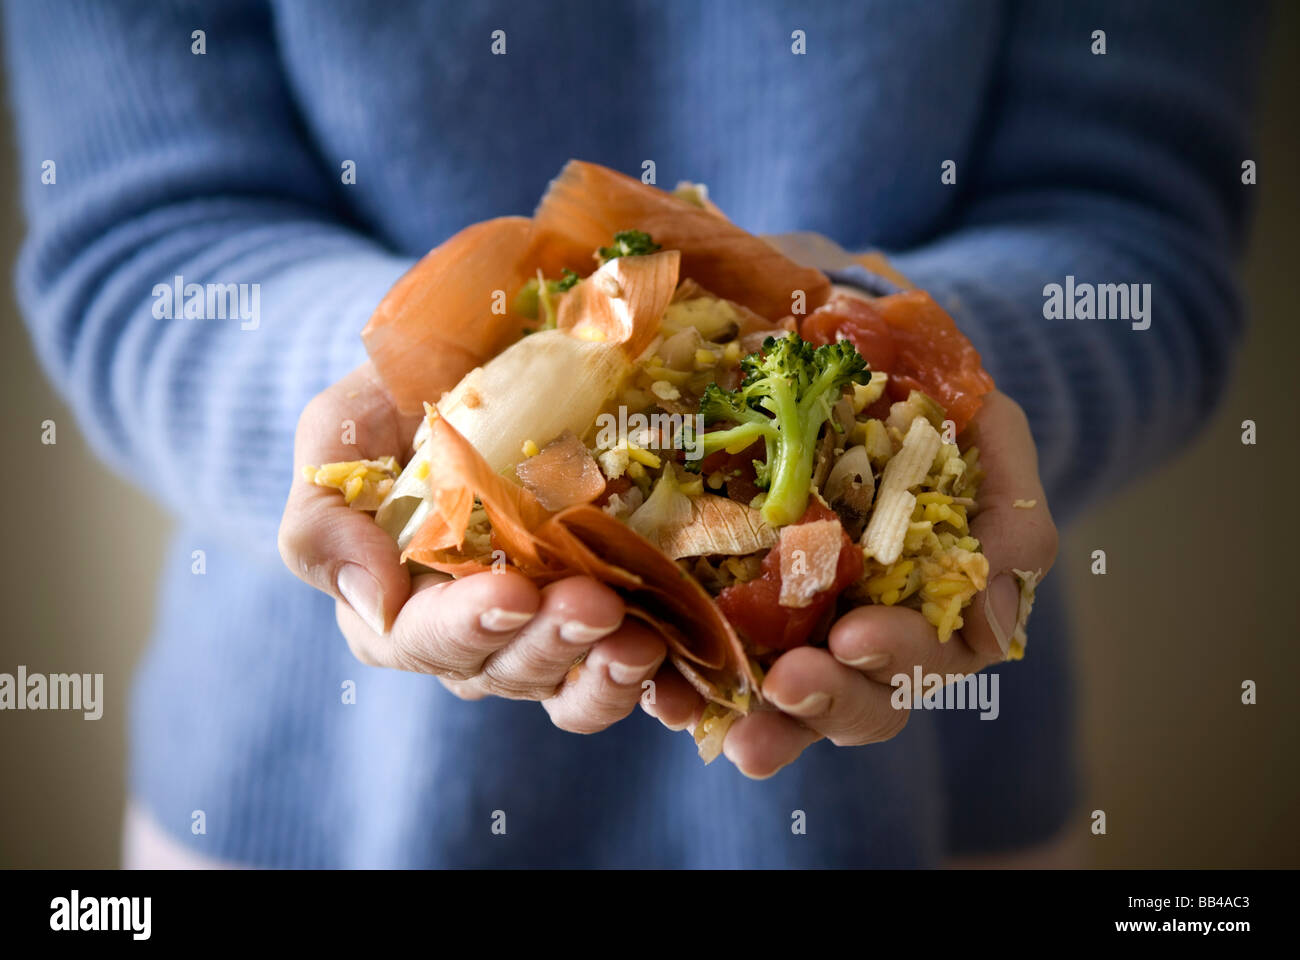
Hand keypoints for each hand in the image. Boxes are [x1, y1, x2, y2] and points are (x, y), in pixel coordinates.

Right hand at [278, 362, 665, 731]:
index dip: (465, 625)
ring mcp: (537, 633)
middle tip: (595, 602)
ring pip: (565, 685)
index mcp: (394, 606)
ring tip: (642, 639)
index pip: (419, 640)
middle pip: (502, 669)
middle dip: (548, 642)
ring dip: (603, 673)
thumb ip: (325, 519)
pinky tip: (680, 666)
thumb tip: (375, 602)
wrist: (471, 369)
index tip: (511, 592)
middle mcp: (468, 635)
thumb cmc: (393, 407)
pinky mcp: (599, 621)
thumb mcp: (336, 438)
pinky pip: (619, 673)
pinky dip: (651, 683)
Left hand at [642, 390, 1057, 775]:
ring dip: (768, 725)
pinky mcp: (737, 610)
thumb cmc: (933, 409)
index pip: (924, 659)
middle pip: (860, 699)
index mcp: (935, 608)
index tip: (855, 634)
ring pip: (792, 705)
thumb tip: (992, 625)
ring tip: (734, 733)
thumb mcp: (992, 440)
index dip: (896, 656)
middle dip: (828, 700)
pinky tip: (673, 698)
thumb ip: (1012, 523)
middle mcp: (869, 632)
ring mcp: (802, 628)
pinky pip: (719, 667)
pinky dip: (699, 694)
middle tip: (788, 684)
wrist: (854, 359)